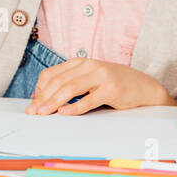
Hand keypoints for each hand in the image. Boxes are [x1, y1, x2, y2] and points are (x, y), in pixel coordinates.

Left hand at [26, 58, 169, 115]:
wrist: (143, 87)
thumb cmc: (113, 85)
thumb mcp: (89, 80)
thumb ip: (69, 84)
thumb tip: (41, 97)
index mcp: (81, 62)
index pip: (52, 74)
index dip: (39, 90)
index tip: (32, 105)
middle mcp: (89, 65)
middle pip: (59, 82)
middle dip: (43, 98)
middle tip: (33, 113)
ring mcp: (101, 76)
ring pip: (70, 88)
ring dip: (53, 102)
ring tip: (43, 114)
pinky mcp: (111, 89)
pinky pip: (89, 99)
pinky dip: (74, 107)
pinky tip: (64, 113)